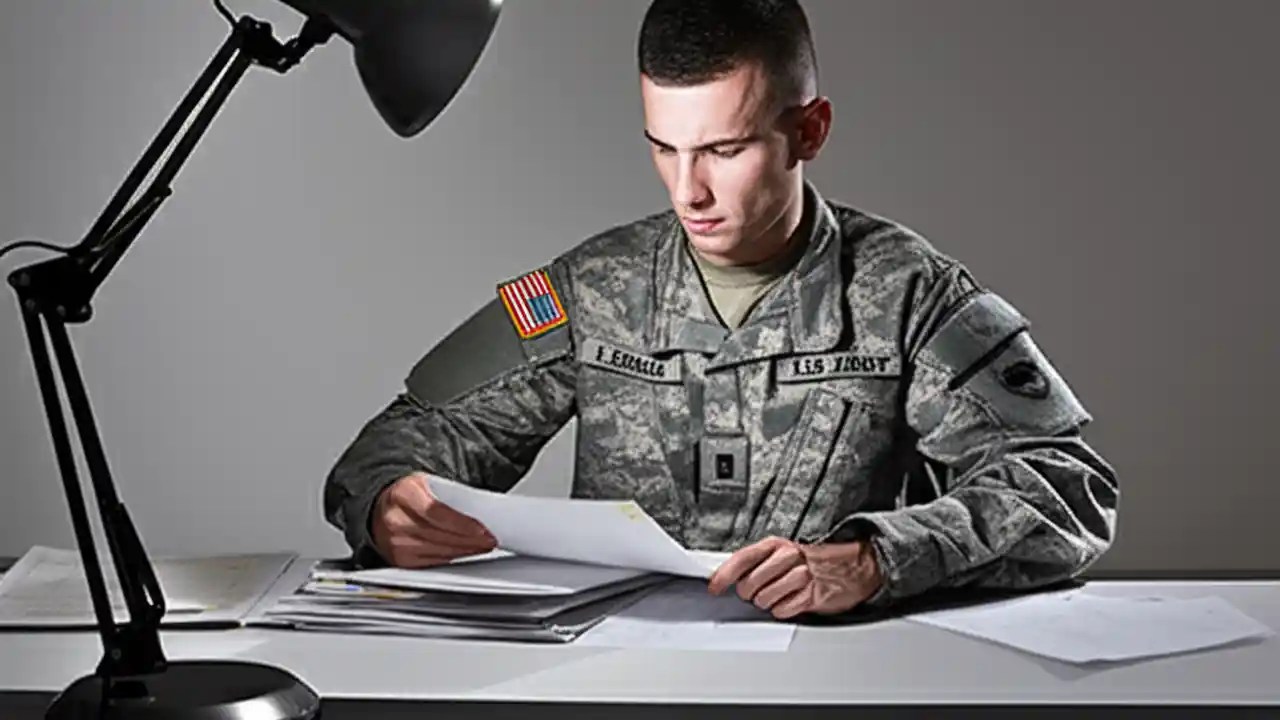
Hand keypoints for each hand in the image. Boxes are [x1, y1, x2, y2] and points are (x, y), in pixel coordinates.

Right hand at [371, 472, 497, 567]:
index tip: (482, 530)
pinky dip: (452, 557)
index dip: (461, 524)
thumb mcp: (425, 483)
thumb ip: (447, 495)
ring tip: (483, 546)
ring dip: (465, 550)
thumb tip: (479, 509)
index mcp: (403, 494)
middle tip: (490, 539)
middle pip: (440, 535)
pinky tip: (464, 552)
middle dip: (470, 540)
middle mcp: (396, 520)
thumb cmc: (407, 494)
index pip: (436, 512)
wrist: (379, 508)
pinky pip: (432, 561)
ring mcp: (395, 542)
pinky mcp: (399, 559)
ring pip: (439, 551)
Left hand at [707, 536, 882, 619]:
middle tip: (759, 590)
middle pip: (750, 584)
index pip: (742, 559)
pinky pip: (783, 610)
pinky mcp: (812, 595)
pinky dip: (783, 609)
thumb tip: (726, 575)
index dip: (724, 575)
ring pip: (764, 600)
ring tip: (779, 594)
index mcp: (777, 544)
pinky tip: (790, 600)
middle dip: (749, 593)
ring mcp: (802, 576)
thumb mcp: (782, 553)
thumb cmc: (812, 561)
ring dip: (767, 602)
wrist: (851, 567)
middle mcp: (788, 557)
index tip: (714, 587)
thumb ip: (756, 562)